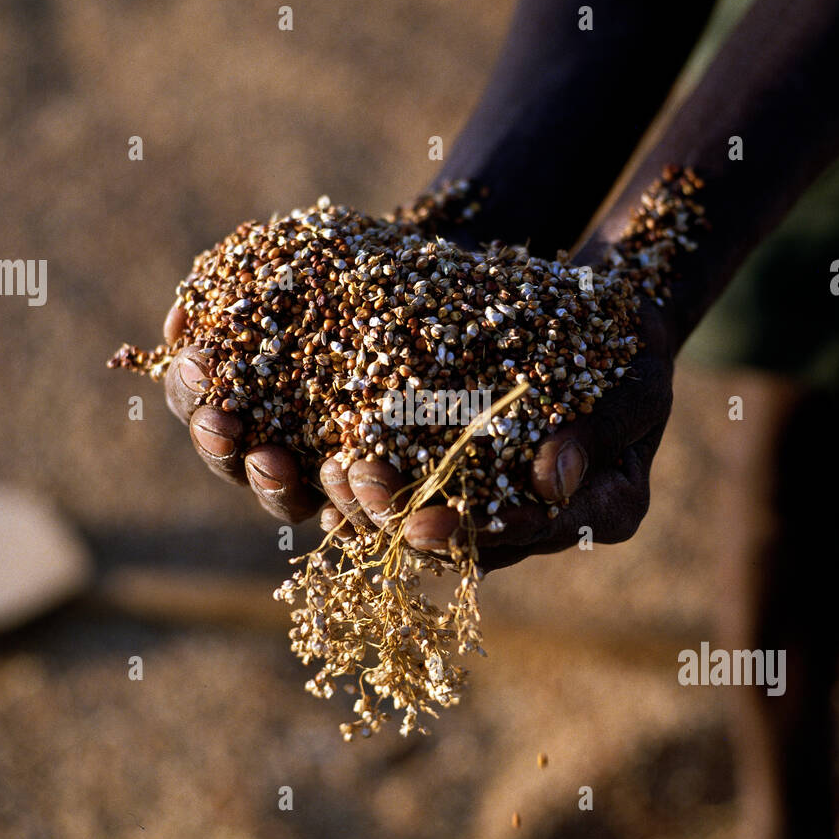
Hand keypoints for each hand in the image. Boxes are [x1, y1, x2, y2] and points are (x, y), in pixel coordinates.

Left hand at [163, 274, 675, 570]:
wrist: (578, 295)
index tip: (420, 520)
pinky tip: (207, 372)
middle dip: (338, 502)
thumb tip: (555, 477)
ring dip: (263, 463)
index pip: (468, 544)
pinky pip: (286, 422)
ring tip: (229, 428)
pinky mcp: (351, 414)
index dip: (438, 534)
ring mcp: (391, 462)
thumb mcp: (632, 382)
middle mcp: (441, 506)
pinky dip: (244, 402)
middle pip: (373, 524)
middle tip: (314, 470)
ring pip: (312, 484)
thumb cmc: (624, 348)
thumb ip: (605, 433)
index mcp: (515, 521)